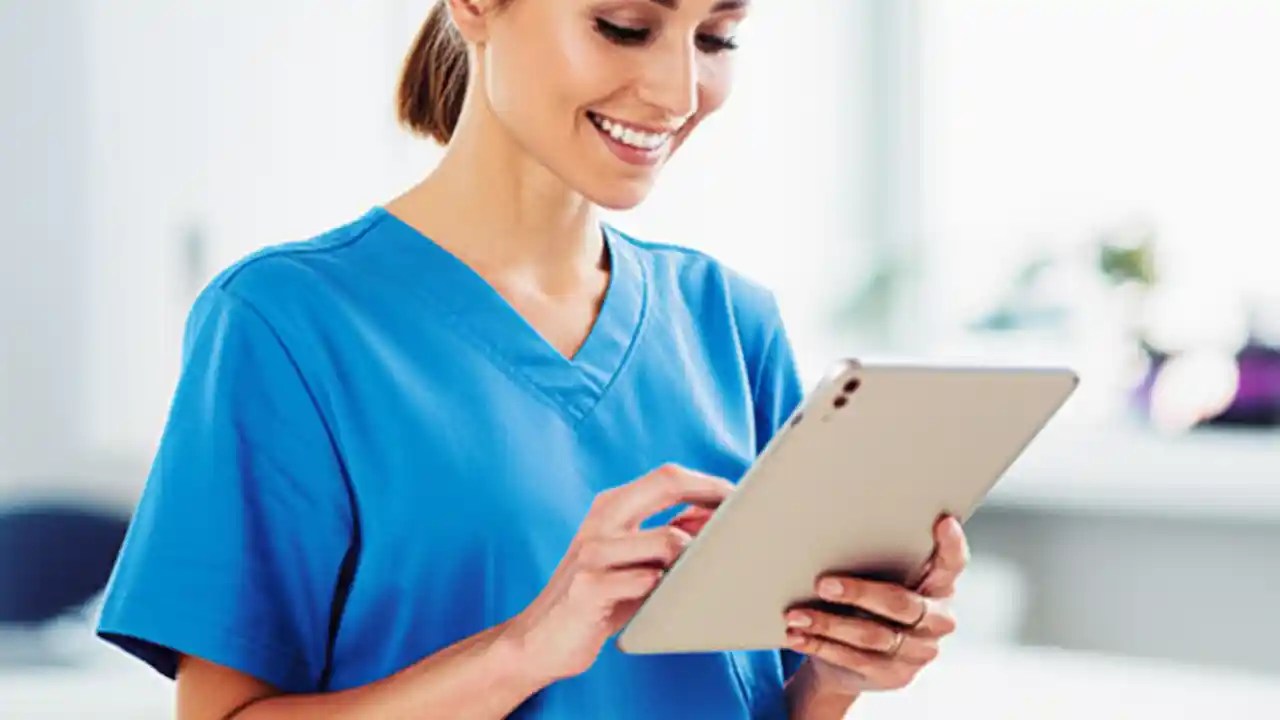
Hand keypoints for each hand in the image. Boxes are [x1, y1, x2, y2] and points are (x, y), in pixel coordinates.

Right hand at [504, 464, 732, 681]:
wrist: (541, 639)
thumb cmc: (598, 598)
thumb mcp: (633, 559)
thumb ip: (666, 535)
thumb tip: (712, 517)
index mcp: (611, 507)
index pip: (668, 477)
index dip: (709, 483)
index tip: (741, 499)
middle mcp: (601, 520)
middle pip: (666, 483)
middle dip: (712, 496)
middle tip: (742, 518)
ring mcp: (593, 552)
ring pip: (668, 540)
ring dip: (695, 558)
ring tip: (704, 577)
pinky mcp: (589, 588)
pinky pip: (646, 581)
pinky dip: (665, 590)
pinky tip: (665, 601)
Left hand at [785, 516, 968, 695]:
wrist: (855, 659)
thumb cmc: (867, 602)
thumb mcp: (877, 578)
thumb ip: (877, 558)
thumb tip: (834, 530)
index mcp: (940, 586)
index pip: (952, 563)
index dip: (952, 544)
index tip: (942, 521)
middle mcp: (938, 620)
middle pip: (901, 603)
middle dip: (859, 592)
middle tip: (822, 583)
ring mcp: (919, 651)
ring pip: (871, 635)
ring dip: (828, 624)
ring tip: (796, 615)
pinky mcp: (895, 675)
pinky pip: (854, 659)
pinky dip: (821, 646)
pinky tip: (797, 636)